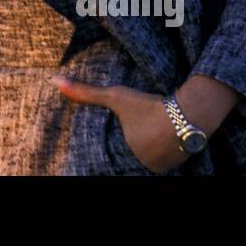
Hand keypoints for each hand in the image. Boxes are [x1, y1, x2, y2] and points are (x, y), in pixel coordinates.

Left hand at [51, 74, 188, 174]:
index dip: (125, 140)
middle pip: (139, 152)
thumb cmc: (149, 106)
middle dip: (141, 141)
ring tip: (156, 130)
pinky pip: (171, 155)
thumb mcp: (116, 97)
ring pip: (155, 154)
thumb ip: (85, 92)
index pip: (121, 152)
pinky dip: (169, 146)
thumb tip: (54, 80)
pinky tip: (171, 135)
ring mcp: (168, 165)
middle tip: (146, 127)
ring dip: (155, 145)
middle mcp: (150, 165)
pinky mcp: (185, 160)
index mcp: (131, 156)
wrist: (191, 112)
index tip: (131, 131)